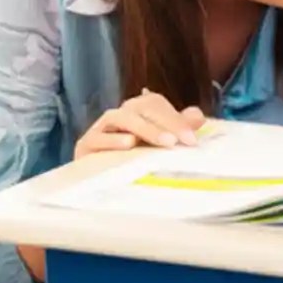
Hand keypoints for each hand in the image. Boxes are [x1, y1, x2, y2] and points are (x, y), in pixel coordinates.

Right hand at [74, 89, 206, 159]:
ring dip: (145, 128)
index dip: (176, 118)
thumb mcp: (158, 143)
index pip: (156, 104)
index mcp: (137, 109)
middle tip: (181, 141)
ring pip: (121, 118)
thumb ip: (178, 127)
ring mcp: (100, 128)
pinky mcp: (85, 145)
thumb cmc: (132, 158)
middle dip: (166, 123)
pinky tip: (129, 145)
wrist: (95, 178)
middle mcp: (119, 114)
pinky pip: (97, 138)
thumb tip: (198, 116)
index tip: (192, 140)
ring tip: (165, 142)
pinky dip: (113, 140)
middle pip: (142, 108)